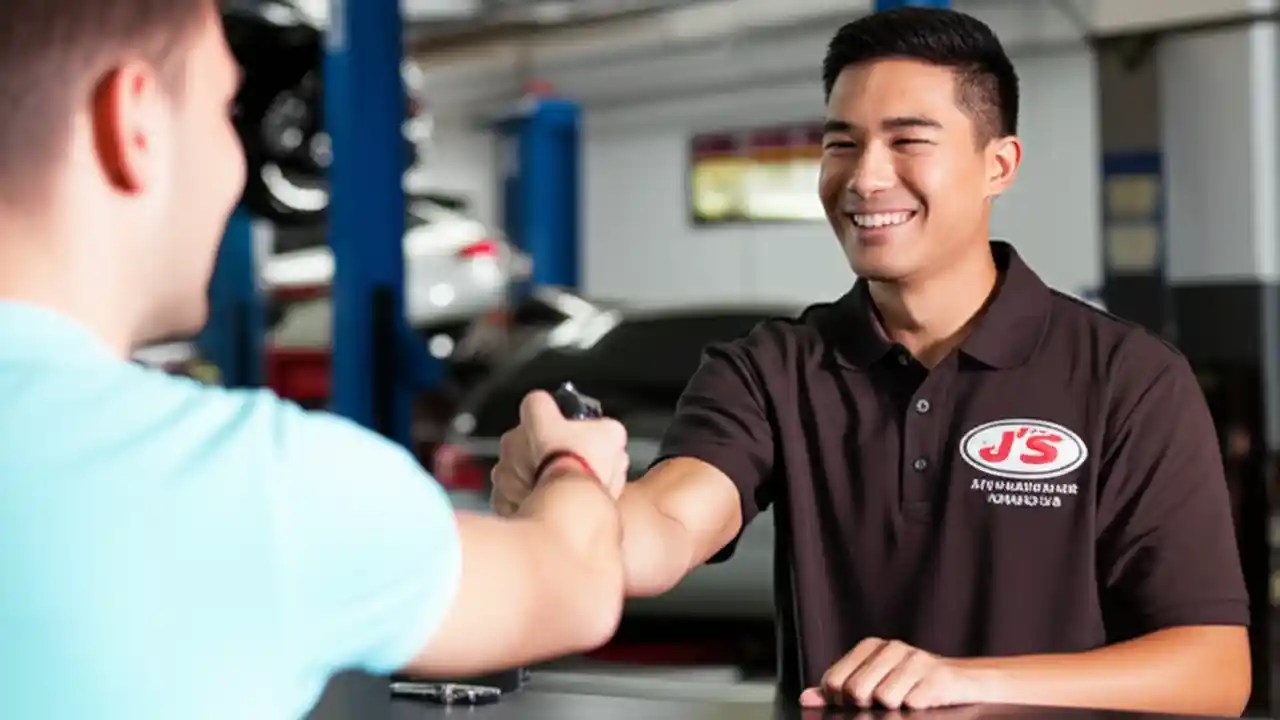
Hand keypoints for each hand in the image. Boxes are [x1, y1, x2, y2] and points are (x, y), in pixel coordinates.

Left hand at [490, 390, 628, 515]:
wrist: (567, 511)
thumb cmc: (585, 469)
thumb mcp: (611, 436)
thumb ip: (603, 428)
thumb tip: (606, 434)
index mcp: (536, 417)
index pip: (538, 402)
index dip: (551, 412)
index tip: (561, 423)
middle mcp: (512, 440)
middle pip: (526, 438)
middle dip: (543, 449)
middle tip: (567, 465)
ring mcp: (503, 472)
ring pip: (517, 469)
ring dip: (533, 476)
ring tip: (559, 491)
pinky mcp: (501, 500)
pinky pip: (513, 496)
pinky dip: (526, 501)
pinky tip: (548, 507)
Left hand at [800, 638, 990, 710]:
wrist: (961, 683)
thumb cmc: (910, 685)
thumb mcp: (872, 683)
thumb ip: (837, 691)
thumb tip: (805, 698)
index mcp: (870, 647)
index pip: (834, 682)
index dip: (841, 701)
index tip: (856, 704)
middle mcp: (891, 648)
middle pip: (856, 692)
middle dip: (867, 706)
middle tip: (885, 704)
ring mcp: (916, 660)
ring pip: (884, 700)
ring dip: (895, 709)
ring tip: (906, 701)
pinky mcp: (938, 677)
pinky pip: (912, 704)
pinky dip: (915, 710)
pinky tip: (923, 702)